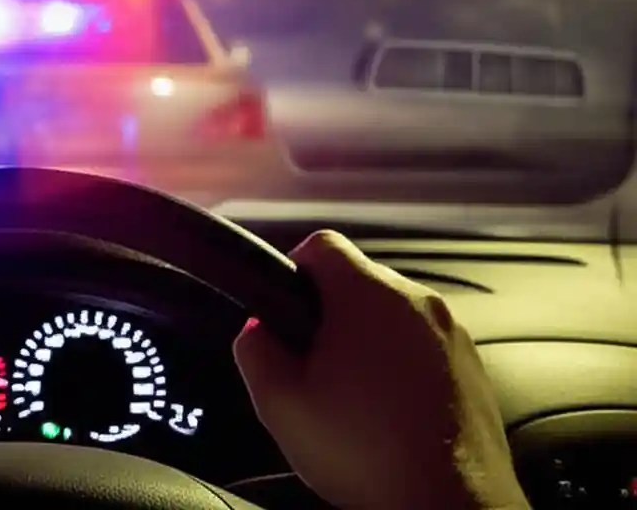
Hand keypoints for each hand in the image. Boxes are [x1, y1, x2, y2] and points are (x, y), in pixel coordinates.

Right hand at [233, 231, 528, 509]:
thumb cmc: (368, 454)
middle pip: (357, 282)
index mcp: (368, 296)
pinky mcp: (472, 368)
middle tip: (310, 369)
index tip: (284, 312)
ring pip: (391, 317)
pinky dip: (400, 369)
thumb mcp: (279, 403)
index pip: (321, 244)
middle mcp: (418, 302)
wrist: (450, 506)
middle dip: (328, 316)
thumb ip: (255, 349)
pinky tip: (386, 416)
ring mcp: (452, 334)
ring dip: (366, 344)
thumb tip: (258, 331)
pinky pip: (422, 348)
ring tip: (350, 400)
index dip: (292, 272)